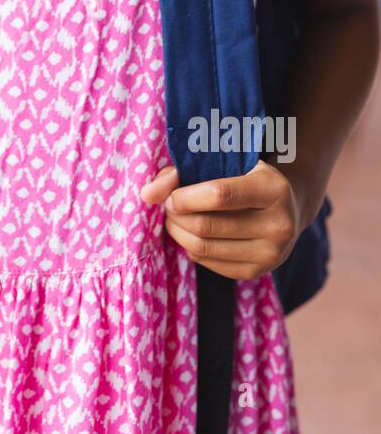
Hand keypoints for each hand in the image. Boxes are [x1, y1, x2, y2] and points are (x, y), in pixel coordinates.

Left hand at [140, 160, 301, 282]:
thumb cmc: (245, 175)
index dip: (185, 197)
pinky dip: (190, 247)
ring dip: (178, 232)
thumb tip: (146, 194)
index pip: (220, 195)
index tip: (171, 196)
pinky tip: (191, 233)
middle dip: (176, 216)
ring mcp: (270, 254)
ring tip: (175, 218)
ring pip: (204, 248)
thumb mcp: (224, 161)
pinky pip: (208, 262)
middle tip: (168, 206)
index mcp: (274, 189)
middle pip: (207, 226)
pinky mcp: (256, 272)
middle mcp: (279, 225)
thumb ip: (183, 170)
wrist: (285, 207)